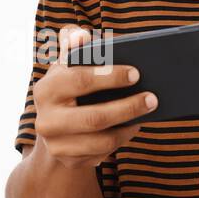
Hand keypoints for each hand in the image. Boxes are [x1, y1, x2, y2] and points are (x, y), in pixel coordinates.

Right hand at [32, 24, 156, 167]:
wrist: (54, 126)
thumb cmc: (67, 85)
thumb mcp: (65, 62)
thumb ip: (72, 41)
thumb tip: (81, 36)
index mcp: (45, 90)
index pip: (79, 81)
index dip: (109, 77)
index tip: (135, 73)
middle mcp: (46, 121)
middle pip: (93, 118)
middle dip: (127, 107)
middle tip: (152, 97)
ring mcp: (57, 145)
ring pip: (102, 140)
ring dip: (129, 125)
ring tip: (149, 110)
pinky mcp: (70, 161)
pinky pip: (103, 153)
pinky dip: (123, 139)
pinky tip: (135, 125)